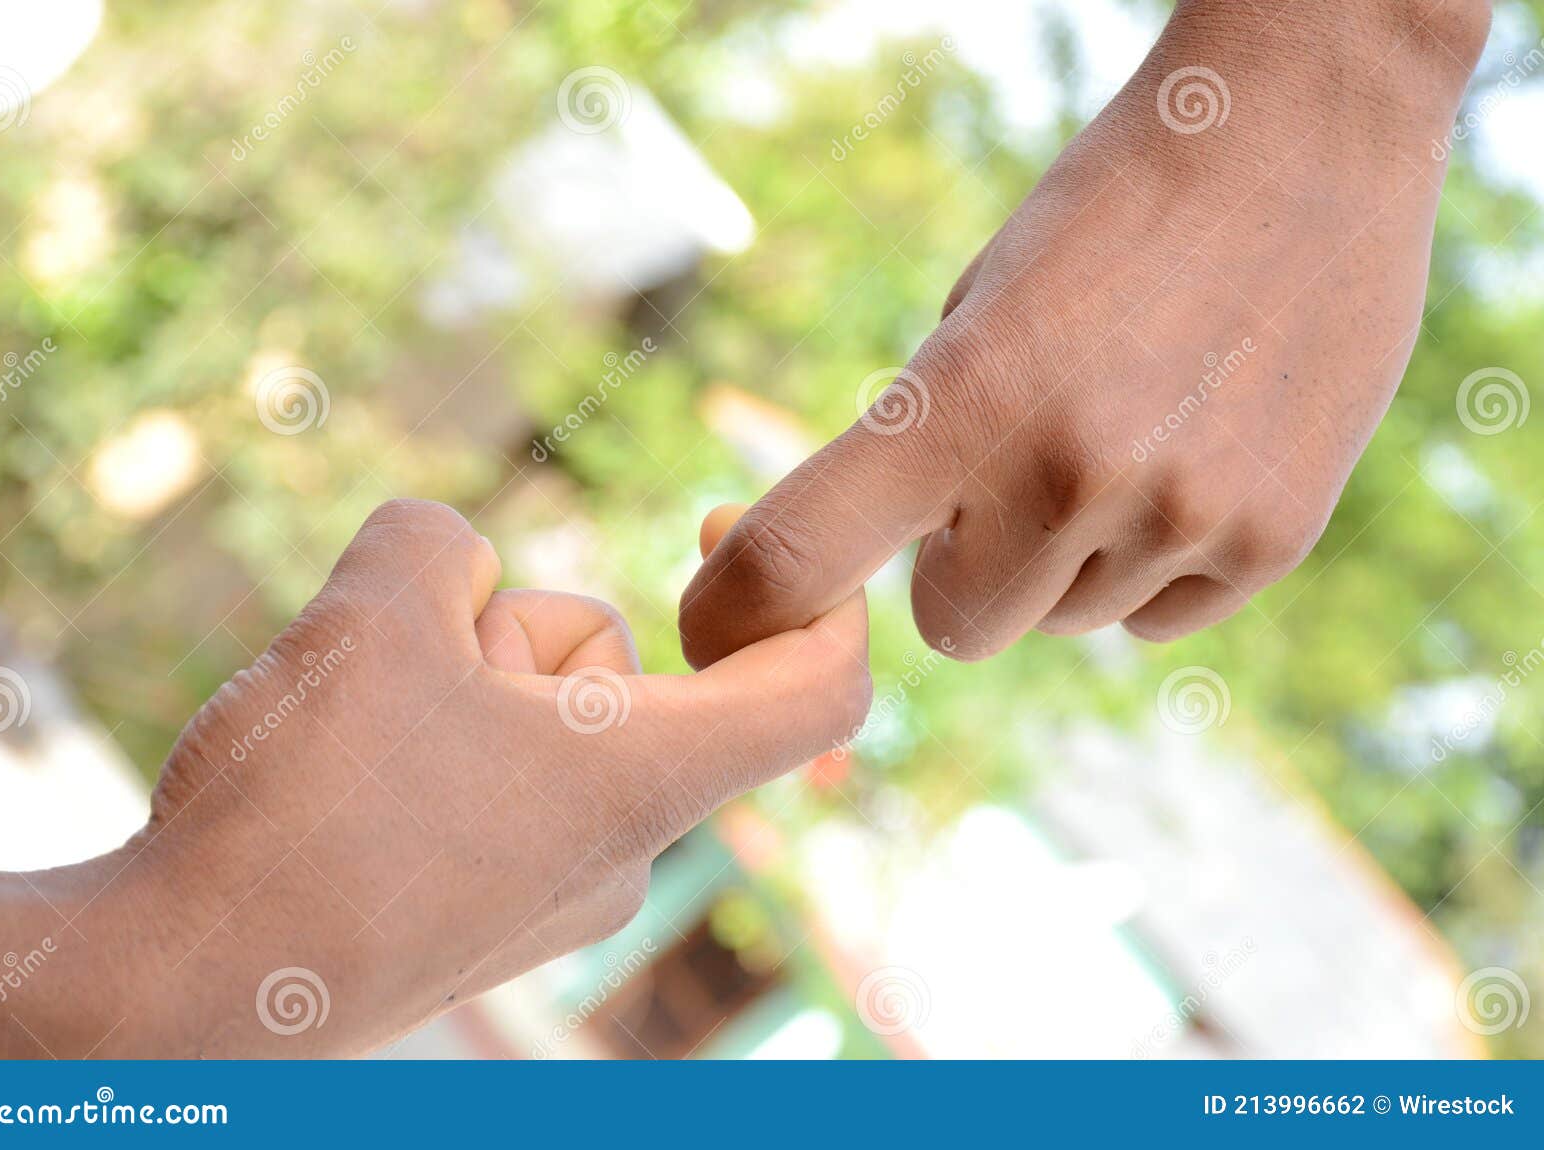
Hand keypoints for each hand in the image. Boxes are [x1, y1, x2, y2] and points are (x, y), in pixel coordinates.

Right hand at [0, 500, 867, 1057]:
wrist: (180, 989)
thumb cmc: (299, 810)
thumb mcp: (370, 615)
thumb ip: (437, 542)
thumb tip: (454, 557)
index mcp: (642, 782)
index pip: (817, 691)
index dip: (817, 596)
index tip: (719, 526)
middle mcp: (619, 851)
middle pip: (610, 668)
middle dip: (505, 629)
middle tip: (406, 665)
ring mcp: (549, 893)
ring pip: (536, 719)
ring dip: (453, 685)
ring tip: (354, 733)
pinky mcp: (482, 914)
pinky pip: (489, 779)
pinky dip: (431, 745)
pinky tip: (344, 773)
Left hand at [680, 0, 1489, 664]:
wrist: (1304, 131)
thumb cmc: (1110, 211)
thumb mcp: (978, 307)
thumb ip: (922, 444)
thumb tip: (879, 568)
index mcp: (963, 394)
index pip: (801, 552)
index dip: (735, 613)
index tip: (715, 632)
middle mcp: (1068, 472)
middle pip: (955, 628)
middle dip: (962, 574)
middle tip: (1004, 481)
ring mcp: (1179, 514)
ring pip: (1064, 621)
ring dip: (1065, 562)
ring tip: (1124, 435)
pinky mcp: (1271, 539)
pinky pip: (1154, 620)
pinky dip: (1149, 567)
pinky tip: (1188, 460)